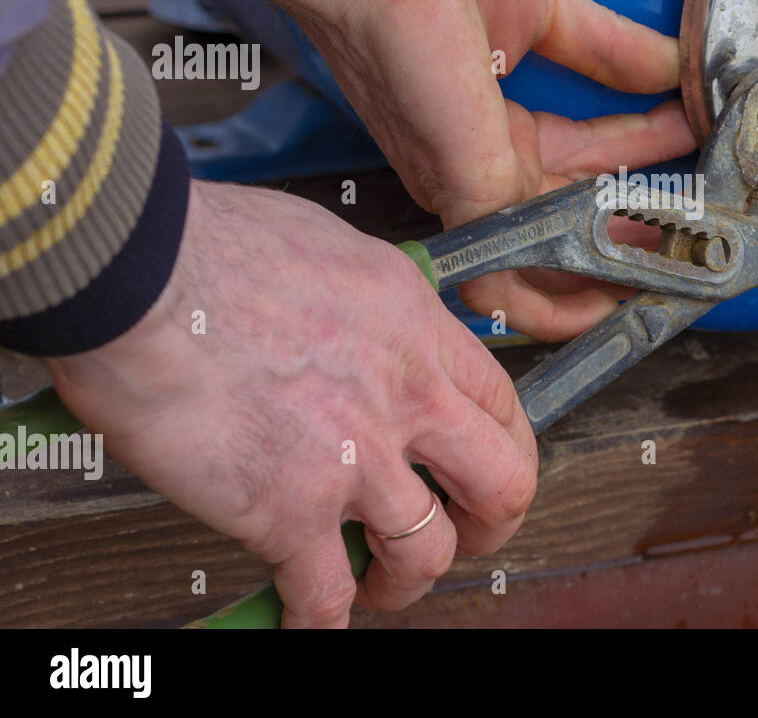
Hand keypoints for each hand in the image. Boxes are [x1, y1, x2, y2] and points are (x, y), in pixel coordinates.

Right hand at [46, 181, 536, 627]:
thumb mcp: (331, 249)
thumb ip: (364, 306)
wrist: (139, 275)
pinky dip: (321, 620)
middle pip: (501, 484)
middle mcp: (407, 396)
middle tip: (466, 535)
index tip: (488, 470)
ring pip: (427, 553)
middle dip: (490, 524)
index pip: (502, 405)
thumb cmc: (209, 247)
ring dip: (405, 581)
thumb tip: (357, 330)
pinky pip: (325, 594)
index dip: (506, 449)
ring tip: (378, 583)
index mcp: (417, 328)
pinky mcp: (291, 511)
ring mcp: (357, 459)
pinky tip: (308, 621)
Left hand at [205, 0, 696, 339]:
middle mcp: (480, 170)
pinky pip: (520, 280)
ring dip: (619, 264)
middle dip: (644, 218)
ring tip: (684, 254)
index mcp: (495, 126)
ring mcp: (472, 188)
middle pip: (577, 215)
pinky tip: (632, 278)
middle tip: (706, 208)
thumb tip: (671, 63)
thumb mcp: (544, 7)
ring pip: (552, 262)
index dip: (644, 150)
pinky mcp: (471, 195)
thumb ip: (607, 48)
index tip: (695, 133)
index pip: (583, 157)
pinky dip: (575, 295)